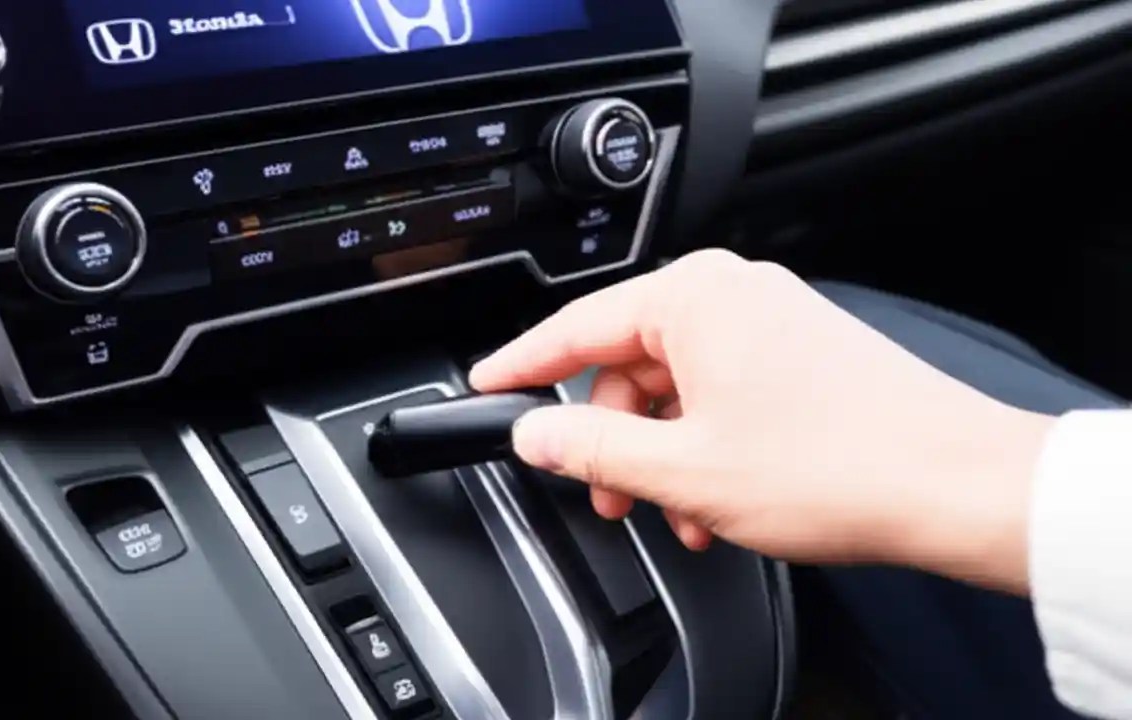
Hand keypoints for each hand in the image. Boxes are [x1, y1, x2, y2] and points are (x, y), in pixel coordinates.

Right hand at [470, 250, 1054, 593]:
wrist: (957, 484)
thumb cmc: (840, 464)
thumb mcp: (684, 469)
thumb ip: (591, 446)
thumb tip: (537, 431)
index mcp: (695, 297)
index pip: (576, 326)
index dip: (523, 366)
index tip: (488, 387)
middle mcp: (734, 293)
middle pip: (629, 360)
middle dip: (610, 435)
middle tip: (605, 494)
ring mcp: (773, 320)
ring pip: (678, 385)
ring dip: (663, 453)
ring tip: (678, 513)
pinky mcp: (802, 352)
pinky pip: (723, 391)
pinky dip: (705, 444)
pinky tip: (717, 502)